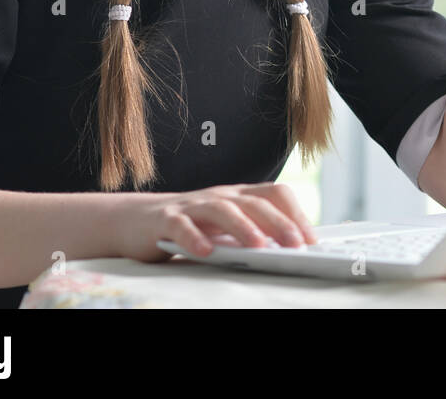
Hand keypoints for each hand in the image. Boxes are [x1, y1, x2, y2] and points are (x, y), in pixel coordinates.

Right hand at [116, 182, 317, 260]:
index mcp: (238, 196)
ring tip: (258, 247)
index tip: (311, 240)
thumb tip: (288, 251)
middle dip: (278, 223)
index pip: (274, 194)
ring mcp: (192, 205)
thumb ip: (250, 234)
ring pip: (221, 209)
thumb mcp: (225, 228)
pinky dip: (194, 237)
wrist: (135, 220)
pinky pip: (181, 225)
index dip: (295, 214)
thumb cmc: (189, 225)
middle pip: (253, 202)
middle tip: (296, 245)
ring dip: (242, 227)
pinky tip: (206, 251)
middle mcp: (219, 196)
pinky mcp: (165, 220)